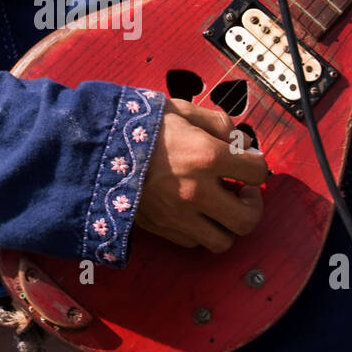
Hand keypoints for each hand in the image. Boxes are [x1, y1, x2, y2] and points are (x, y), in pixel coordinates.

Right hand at [135, 98, 268, 251]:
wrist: (93, 148)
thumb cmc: (137, 125)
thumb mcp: (180, 109)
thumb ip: (217, 122)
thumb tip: (241, 141)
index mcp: (206, 156)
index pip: (258, 172)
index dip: (258, 165)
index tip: (248, 162)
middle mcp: (197, 192)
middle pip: (248, 219)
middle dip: (253, 204)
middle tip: (243, 190)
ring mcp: (178, 216)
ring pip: (223, 241)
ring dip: (228, 224)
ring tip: (220, 206)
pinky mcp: (161, 229)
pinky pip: (193, 242)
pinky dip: (200, 230)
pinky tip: (194, 211)